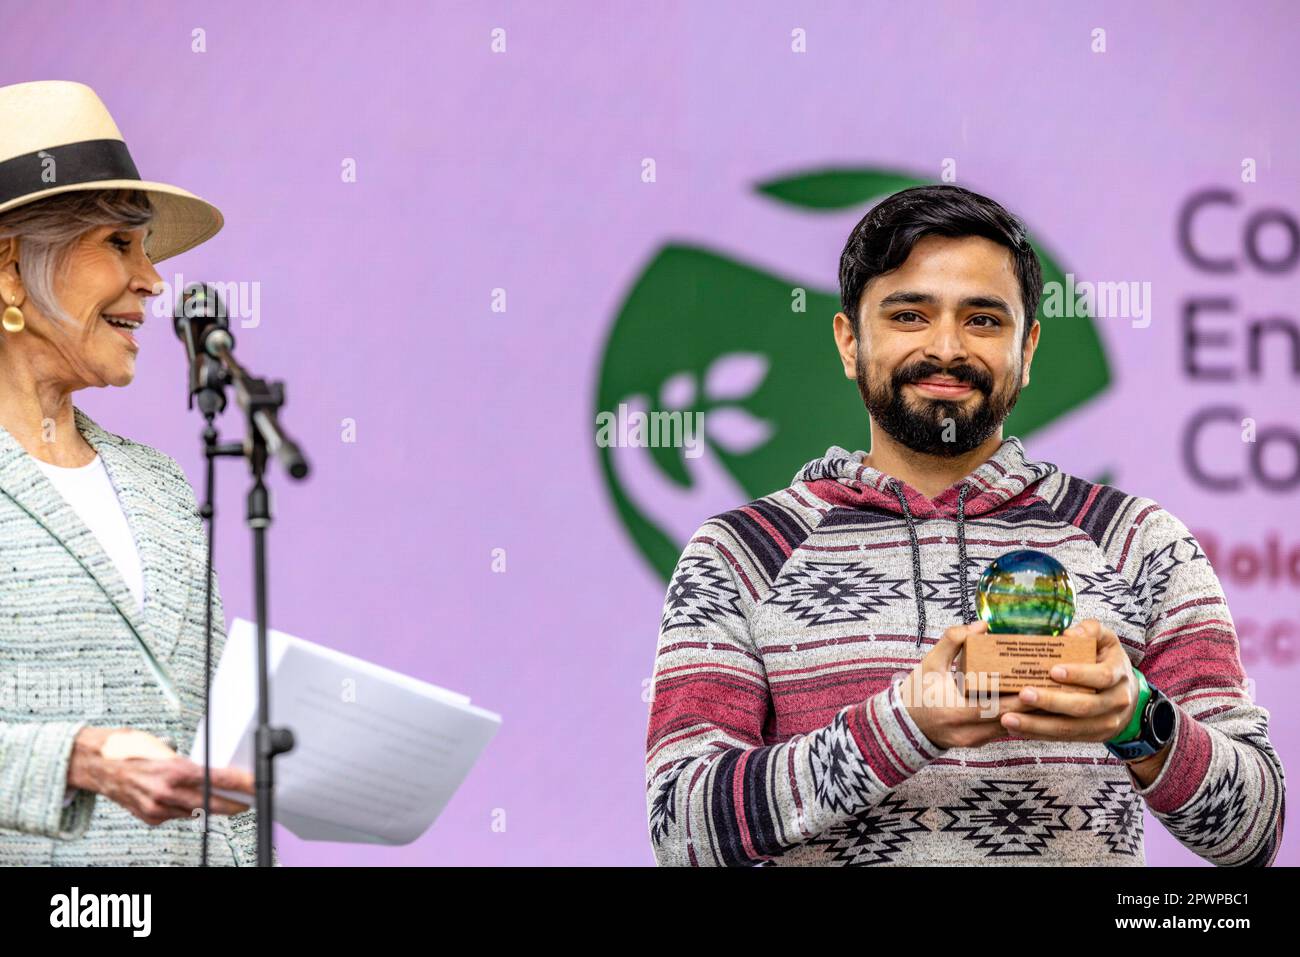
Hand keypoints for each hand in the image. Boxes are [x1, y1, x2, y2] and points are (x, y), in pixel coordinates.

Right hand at [68, 726, 254, 825]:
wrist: (94, 764)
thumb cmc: (127, 749)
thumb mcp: (163, 746)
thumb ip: (187, 762)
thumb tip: (211, 768)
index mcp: (173, 769)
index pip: (218, 779)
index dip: (241, 783)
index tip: (255, 785)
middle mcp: (166, 792)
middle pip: (212, 803)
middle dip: (234, 803)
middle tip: (250, 800)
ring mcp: (157, 808)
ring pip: (195, 812)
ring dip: (211, 806)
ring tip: (226, 799)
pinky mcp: (150, 817)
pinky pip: (177, 815)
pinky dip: (186, 808)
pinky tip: (189, 800)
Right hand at [899, 620, 1041, 749]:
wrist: (905, 724)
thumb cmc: (917, 691)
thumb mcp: (930, 663)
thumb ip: (953, 641)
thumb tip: (982, 625)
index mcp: (954, 710)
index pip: (994, 706)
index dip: (1018, 697)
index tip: (1038, 682)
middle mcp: (967, 731)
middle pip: (1010, 718)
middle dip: (1033, 702)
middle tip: (1054, 685)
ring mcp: (974, 740)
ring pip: (1011, 727)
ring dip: (1029, 711)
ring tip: (1050, 693)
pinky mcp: (979, 742)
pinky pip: (1004, 730)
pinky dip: (1018, 716)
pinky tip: (1032, 703)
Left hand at [998, 619, 1138, 742]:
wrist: (1127, 694)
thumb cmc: (1107, 660)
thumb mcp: (1105, 639)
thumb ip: (1090, 630)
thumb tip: (1069, 634)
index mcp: (1119, 673)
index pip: (1102, 676)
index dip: (1079, 675)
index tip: (1053, 671)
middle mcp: (1116, 701)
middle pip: (1084, 707)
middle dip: (1051, 702)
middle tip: (1022, 694)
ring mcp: (1107, 723)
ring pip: (1071, 728)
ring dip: (1038, 725)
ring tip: (1009, 718)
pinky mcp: (1093, 736)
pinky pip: (1065, 737)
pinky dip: (1040, 734)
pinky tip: (1017, 729)